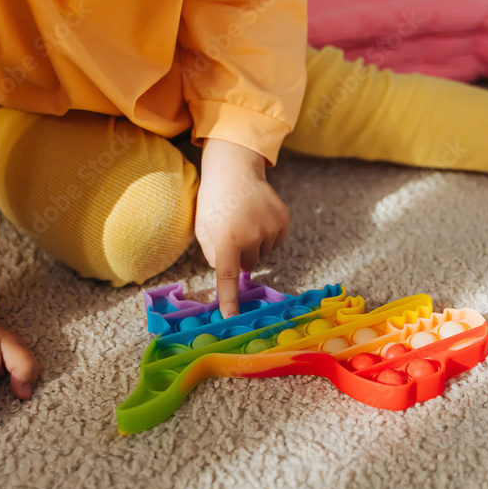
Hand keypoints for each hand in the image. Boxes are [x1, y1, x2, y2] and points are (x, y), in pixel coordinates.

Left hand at [195, 138, 288, 317]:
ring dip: (254, 243)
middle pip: (248, 264)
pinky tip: (258, 217)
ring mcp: (270, 228)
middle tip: (232, 231)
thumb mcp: (203, 230)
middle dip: (240, 254)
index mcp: (226, 239)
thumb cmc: (214, 202)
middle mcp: (251, 236)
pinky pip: (275, 241)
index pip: (227, 277)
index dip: (229, 300)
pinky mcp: (283, 221)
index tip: (231, 318)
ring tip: (244, 220)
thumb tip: (231, 272)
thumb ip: (214, 255)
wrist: (235, 170)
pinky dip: (267, 234)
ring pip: (262, 252)